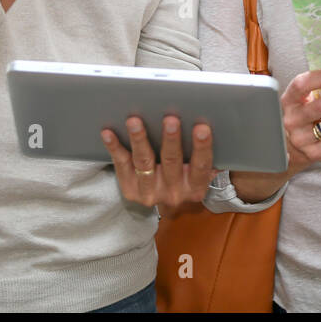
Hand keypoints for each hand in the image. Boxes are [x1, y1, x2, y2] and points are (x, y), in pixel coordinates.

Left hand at [101, 114, 215, 214]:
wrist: (168, 202)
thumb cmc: (188, 174)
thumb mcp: (201, 169)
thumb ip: (207, 153)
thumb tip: (211, 121)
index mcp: (196, 187)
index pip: (201, 166)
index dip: (202, 147)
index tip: (202, 128)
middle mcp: (174, 193)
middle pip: (172, 162)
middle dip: (171, 139)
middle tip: (170, 119)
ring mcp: (150, 193)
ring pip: (145, 163)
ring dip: (139, 140)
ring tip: (135, 121)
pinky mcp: (131, 190)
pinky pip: (122, 166)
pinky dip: (115, 148)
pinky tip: (109, 133)